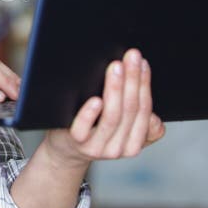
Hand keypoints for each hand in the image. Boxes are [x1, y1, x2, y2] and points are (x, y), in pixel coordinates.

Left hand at [42, 48, 165, 167]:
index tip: (143, 63)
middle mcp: (119, 148)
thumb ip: (133, 110)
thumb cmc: (92, 129)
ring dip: (115, 89)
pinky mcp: (77, 143)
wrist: (63, 150)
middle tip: (131, 57)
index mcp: (134, 143)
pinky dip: (90, 114)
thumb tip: (142, 82)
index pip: (144, 110)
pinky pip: (84, 129)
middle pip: (130, 110)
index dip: (144, 85)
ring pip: (112, 117)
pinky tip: (95, 100)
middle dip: (133, 80)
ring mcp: (98, 147)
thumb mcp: (118, 124)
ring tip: (116, 68)